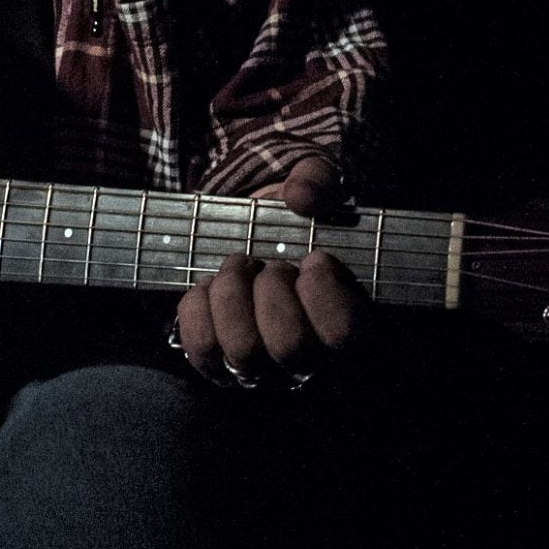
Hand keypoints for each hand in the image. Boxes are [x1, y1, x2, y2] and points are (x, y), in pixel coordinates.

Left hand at [173, 156, 366, 386]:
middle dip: (273, 290)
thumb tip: (300, 197)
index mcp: (350, 322)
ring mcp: (263, 368)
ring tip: (239, 265)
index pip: (345, 333)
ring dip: (233, 295)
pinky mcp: (219, 364)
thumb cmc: (291, 217)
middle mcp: (309, 360)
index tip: (313, 258)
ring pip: (243, 352)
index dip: (324, 291)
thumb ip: (317, 179)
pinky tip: (210, 284)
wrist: (248, 234)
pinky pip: (202, 348)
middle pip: (289, 347)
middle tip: (272, 264)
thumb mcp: (313, 184)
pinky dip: (199, 309)